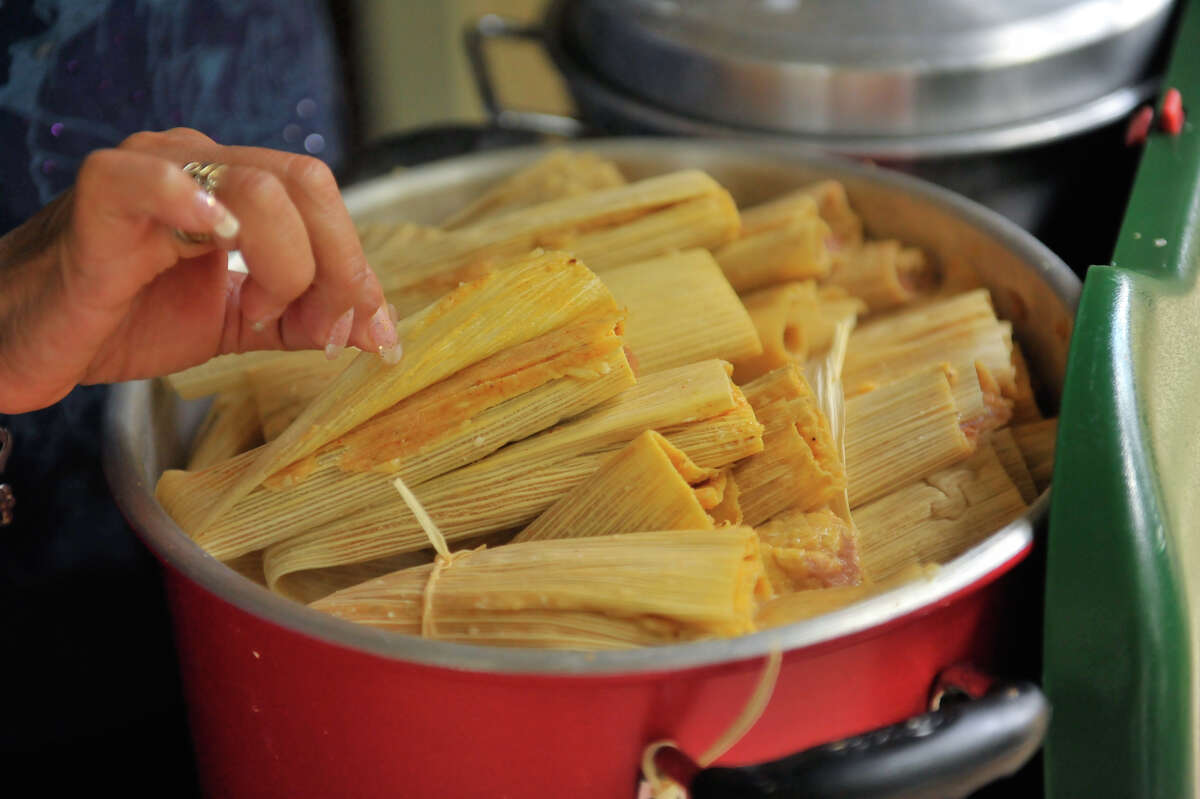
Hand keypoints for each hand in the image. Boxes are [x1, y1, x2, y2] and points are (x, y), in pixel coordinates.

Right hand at [0, 128, 397, 413]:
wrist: (33, 341)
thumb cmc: (125, 318)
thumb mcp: (237, 324)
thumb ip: (304, 321)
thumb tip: (378, 332)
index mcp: (236, 185)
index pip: (323, 199)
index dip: (358, 267)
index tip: (370, 334)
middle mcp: (199, 163)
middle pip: (307, 183)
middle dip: (339, 266)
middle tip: (327, 327)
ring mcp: (149, 172)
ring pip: (259, 187)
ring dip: (284, 265)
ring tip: (255, 312)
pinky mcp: (99, 199)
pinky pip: (147, 178)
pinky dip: (191, 203)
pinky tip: (216, 243)